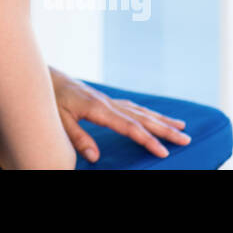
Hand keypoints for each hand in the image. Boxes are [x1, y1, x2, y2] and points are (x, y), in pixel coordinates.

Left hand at [49, 67, 190, 161]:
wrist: (46, 76)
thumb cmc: (51, 98)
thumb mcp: (58, 119)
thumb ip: (77, 137)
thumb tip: (94, 157)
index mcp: (98, 108)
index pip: (129, 126)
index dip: (147, 140)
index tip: (163, 152)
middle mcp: (107, 103)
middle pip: (141, 118)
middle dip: (165, 130)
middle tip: (186, 140)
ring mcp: (108, 100)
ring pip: (140, 111)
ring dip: (161, 120)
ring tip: (182, 128)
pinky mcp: (105, 100)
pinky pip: (132, 107)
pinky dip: (148, 113)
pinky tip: (156, 118)